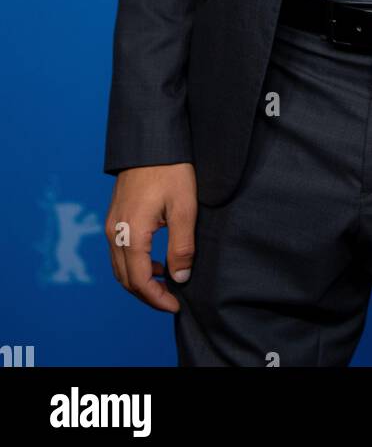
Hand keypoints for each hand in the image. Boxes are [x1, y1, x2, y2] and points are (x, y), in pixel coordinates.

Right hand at [105, 163, 196, 312]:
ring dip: (141, 281)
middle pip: (126, 279)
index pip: (140, 280)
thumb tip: (180, 278)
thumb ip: (182, 246)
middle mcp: (115, 232)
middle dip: (148, 295)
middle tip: (172, 300)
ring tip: (167, 282)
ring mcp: (112, 225)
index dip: (157, 299)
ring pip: (120, 268)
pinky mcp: (114, 218)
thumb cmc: (170, 170)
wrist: (150, 141)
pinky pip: (120, 253)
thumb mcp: (184, 207)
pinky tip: (156, 261)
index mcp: (132, 233)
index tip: (176, 305)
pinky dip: (135, 266)